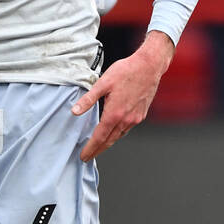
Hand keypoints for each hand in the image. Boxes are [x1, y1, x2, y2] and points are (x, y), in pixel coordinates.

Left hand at [73, 30, 173, 160]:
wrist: (149, 66)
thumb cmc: (127, 71)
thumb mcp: (102, 83)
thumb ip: (88, 99)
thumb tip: (74, 111)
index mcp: (114, 113)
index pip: (99, 137)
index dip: (90, 148)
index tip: (84, 156)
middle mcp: (126, 119)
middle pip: (109, 140)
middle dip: (97, 150)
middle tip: (88, 157)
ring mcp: (135, 118)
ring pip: (119, 136)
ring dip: (108, 143)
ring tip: (98, 147)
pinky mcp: (141, 114)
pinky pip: (127, 129)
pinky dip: (118, 134)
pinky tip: (113, 133)